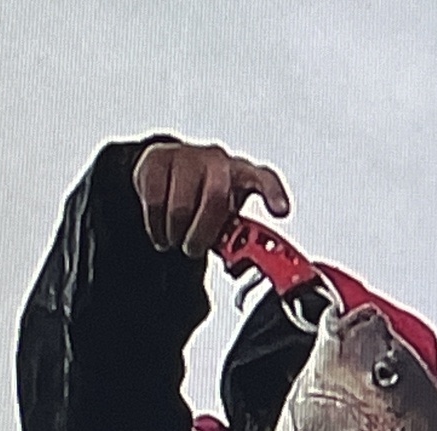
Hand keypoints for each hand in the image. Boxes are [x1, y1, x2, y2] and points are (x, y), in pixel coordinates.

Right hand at [133, 142, 290, 257]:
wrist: (166, 171)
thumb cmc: (203, 197)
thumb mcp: (225, 216)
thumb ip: (236, 239)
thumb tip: (241, 267)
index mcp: (242, 175)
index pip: (264, 179)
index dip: (273, 193)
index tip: (280, 210)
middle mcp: (218, 162)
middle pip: (215, 197)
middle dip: (202, 232)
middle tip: (193, 248)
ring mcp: (188, 157)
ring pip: (181, 206)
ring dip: (176, 233)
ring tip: (176, 239)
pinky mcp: (157, 161)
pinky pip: (155, 201)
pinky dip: (156, 225)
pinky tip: (161, 229)